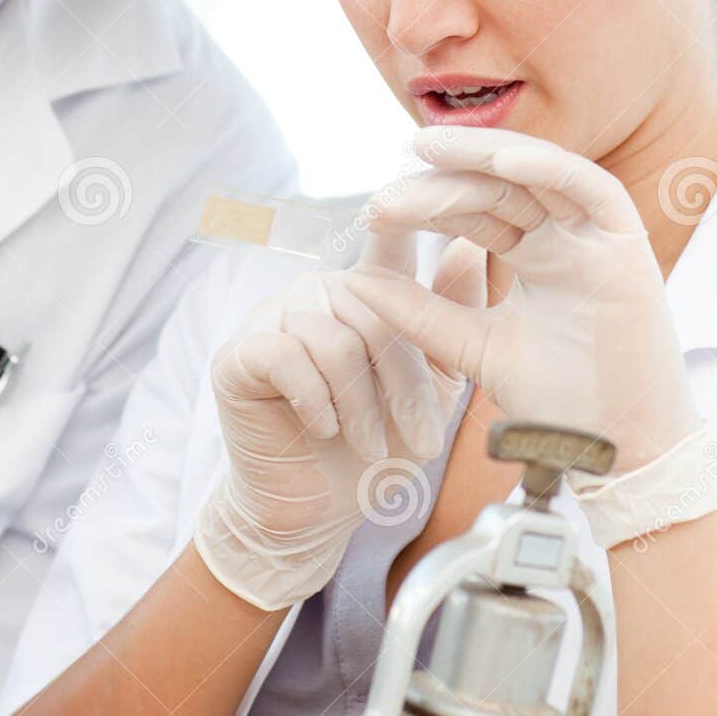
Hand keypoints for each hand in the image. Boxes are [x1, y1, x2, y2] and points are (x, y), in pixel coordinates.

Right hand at [193, 233, 479, 611]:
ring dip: (361, 406)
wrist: (320, 509)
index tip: (439, 206)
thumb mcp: (435, 385)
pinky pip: (285, 357)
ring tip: (370, 445)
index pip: (390, 243)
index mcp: (364, 291)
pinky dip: (314, 400)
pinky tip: (323, 427)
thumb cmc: (378, 446)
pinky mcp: (239, 352)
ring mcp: (272, 316)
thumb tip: (477, 245)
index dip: (406, 220)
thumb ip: (451, 315)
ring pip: (334, 341)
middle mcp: (317, 291)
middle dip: (404, 387)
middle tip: (422, 442)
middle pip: (375, 315)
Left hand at [350, 127, 698, 476]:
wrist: (611, 453)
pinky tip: (499, 162)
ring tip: (428, 149)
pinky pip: (591, 189)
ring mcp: (597, 238)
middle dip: (440, 181)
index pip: (474, 210)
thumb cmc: (554, 404)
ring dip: (484, 154)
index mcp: (534, 254)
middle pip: (497, 188)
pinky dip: (548, 168)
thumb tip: (354, 284)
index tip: (372, 212)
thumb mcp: (472, 347)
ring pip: (537, 174)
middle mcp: (565, 238)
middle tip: (385, 191)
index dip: (424, 203)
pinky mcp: (630, 245)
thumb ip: (421, 313)